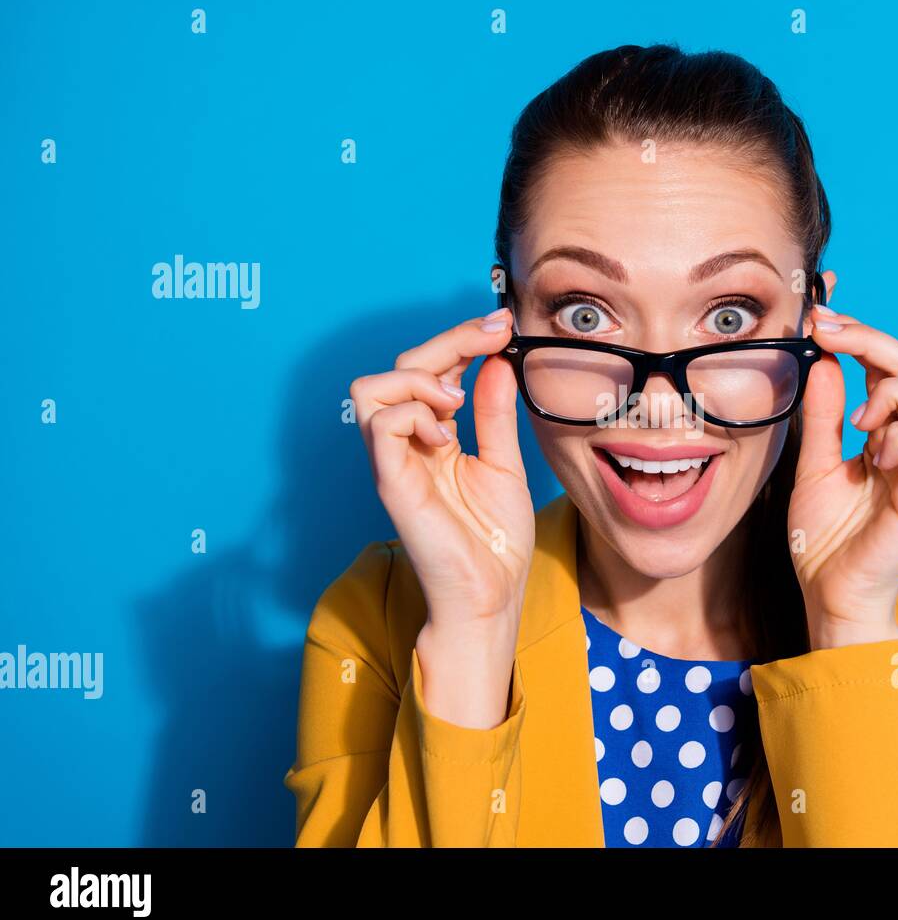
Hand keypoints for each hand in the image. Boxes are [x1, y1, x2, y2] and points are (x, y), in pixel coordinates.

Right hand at [351, 307, 534, 642]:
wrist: (492, 595)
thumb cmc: (495, 541)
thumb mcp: (505, 463)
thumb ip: (495, 414)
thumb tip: (496, 361)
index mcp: (433, 437)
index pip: (430, 369)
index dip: (462, 338)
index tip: (502, 324)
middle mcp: (407, 444)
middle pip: (399, 365)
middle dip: (447, 340)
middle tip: (492, 336)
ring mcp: (394, 462)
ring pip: (370, 388)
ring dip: (420, 380)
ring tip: (458, 405)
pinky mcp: (392, 483)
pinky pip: (380, 426)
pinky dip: (414, 415)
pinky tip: (446, 437)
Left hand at [789, 272, 897, 648]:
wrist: (830, 593)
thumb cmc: (825, 538)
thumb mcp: (813, 463)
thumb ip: (822, 415)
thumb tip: (825, 360)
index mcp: (884, 432)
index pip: (887, 365)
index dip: (859, 335)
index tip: (818, 320)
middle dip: (874, 339)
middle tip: (828, 333)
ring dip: (891, 392)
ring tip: (857, 424)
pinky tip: (871, 456)